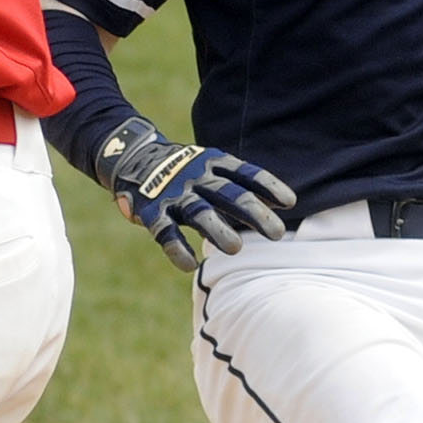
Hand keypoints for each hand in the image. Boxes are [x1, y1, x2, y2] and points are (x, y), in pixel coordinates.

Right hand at [91, 116, 297, 269]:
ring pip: (200, 212)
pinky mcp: (150, 211)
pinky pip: (164, 231)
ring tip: (237, 250)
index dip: (267, 185)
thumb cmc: (184, 171)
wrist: (132, 157)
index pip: (244, 173)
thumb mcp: (211, 170)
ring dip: (218, 230)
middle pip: (228, 194)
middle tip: (277, 234)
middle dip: (253, 213)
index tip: (290, 202)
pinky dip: (176, 248)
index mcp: (212, 162)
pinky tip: (189, 265)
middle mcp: (195, 176)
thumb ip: (240, 187)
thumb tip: (287, 202)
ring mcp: (173, 193)